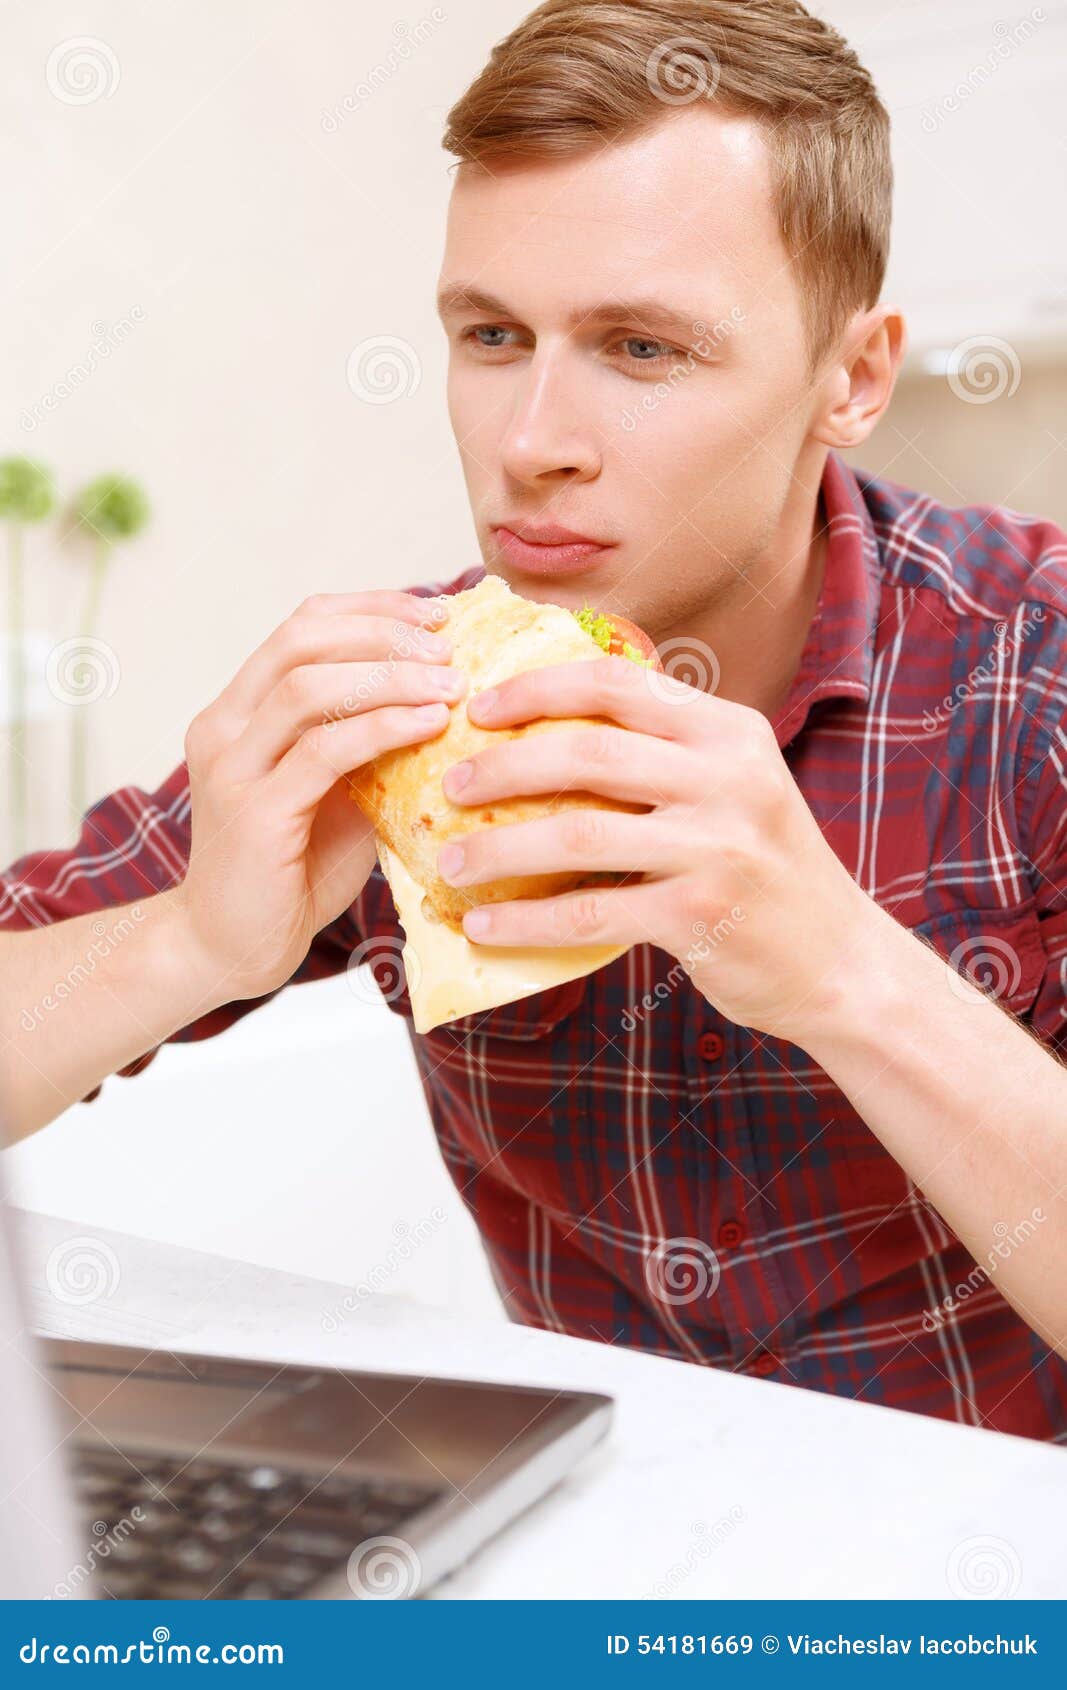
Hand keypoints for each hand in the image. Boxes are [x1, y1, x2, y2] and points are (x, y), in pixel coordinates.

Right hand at [171, 590, 464, 1004]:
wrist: (231, 948)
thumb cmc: (294, 870)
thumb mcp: (341, 791)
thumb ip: (374, 745)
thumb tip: (453, 700)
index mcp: (240, 710)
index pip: (303, 625)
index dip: (372, 607)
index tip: (436, 613)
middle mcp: (224, 727)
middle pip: (302, 639)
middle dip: (384, 632)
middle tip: (449, 646)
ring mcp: (232, 768)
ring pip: (308, 688)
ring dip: (390, 676)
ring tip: (450, 684)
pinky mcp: (253, 814)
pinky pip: (323, 752)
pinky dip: (382, 728)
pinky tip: (429, 725)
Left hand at [436, 656, 878, 1044]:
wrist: (838, 962)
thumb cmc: (766, 870)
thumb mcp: (733, 787)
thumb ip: (663, 754)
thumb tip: (543, 731)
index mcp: (728, 731)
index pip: (616, 682)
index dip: (535, 687)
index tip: (476, 707)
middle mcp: (727, 778)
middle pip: (585, 753)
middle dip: (501, 766)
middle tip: (449, 786)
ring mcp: (717, 847)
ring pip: (577, 833)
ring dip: (498, 849)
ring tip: (450, 864)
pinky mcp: (700, 914)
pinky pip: (591, 911)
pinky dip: (528, 919)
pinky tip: (485, 926)